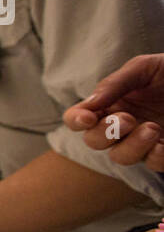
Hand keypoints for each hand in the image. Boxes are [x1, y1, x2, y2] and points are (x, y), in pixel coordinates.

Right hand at [63, 54, 163, 170]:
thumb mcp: (144, 68)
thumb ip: (114, 84)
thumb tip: (90, 104)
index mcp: (109, 104)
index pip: (78, 118)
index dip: (76, 120)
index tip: (88, 118)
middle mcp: (121, 125)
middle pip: (94, 141)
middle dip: (106, 133)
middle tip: (128, 119)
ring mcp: (142, 140)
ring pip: (120, 157)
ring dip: (132, 146)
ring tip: (153, 128)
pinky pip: (153, 163)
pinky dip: (156, 155)